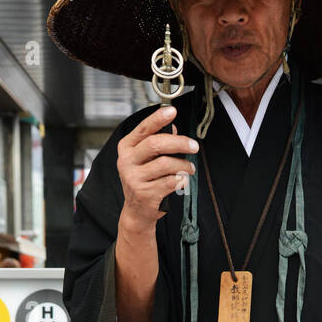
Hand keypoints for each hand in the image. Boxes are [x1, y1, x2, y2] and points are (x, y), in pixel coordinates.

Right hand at [116, 104, 199, 228]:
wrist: (137, 211)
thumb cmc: (145, 180)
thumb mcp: (146, 159)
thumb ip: (158, 143)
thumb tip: (174, 128)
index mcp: (126, 148)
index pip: (143, 129)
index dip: (158, 118)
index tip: (172, 111)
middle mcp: (127, 161)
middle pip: (155, 144)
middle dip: (179, 143)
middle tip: (194, 146)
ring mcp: (133, 178)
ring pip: (165, 164)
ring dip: (183, 165)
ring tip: (189, 169)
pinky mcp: (144, 193)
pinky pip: (170, 181)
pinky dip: (181, 180)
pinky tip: (183, 180)